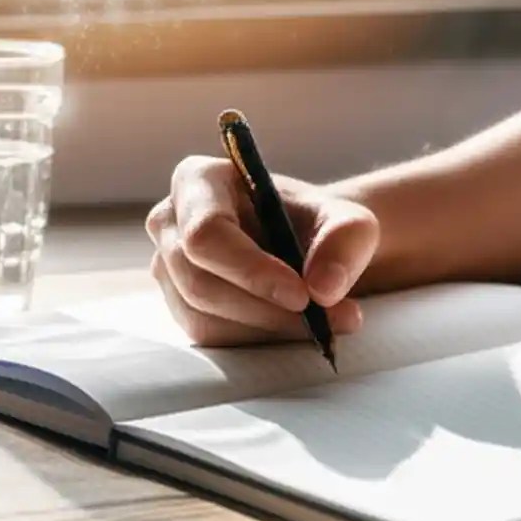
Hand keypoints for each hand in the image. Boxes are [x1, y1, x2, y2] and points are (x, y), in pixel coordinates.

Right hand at [146, 156, 378, 345]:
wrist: (313, 249)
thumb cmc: (322, 225)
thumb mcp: (351, 223)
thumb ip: (344, 244)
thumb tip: (322, 288)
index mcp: (199, 180)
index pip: (206, 233)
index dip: (250, 270)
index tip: (302, 296)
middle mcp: (171, 222)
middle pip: (200, 281)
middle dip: (266, 309)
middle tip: (327, 321)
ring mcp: (169, 267)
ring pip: (204, 315)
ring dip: (267, 329)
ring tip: (325, 325)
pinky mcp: (181, 305)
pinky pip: (210, 336)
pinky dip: (258, 340)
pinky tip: (295, 329)